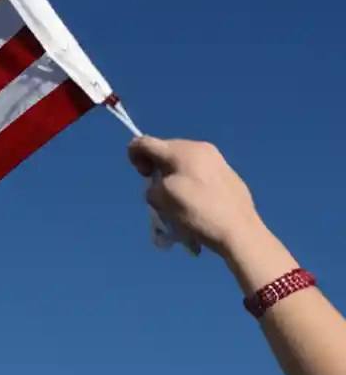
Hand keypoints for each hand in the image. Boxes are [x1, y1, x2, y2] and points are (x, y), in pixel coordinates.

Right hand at [128, 136, 265, 255]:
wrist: (240, 231)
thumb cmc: (197, 213)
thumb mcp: (161, 199)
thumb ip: (152, 185)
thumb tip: (160, 185)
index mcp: (182, 150)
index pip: (145, 142)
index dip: (134, 156)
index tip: (144, 176)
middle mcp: (201, 148)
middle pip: (165, 151)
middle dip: (157, 169)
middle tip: (162, 193)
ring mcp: (218, 160)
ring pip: (183, 163)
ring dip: (174, 179)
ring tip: (180, 202)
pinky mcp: (228, 175)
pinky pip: (200, 173)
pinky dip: (191, 184)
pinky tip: (198, 204)